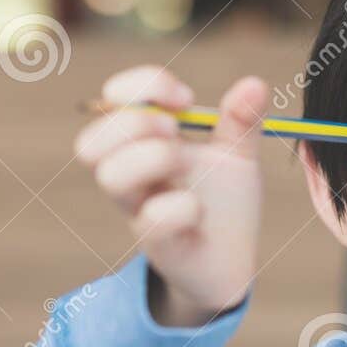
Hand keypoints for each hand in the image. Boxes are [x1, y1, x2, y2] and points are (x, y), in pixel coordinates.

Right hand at [73, 66, 267, 326]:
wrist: (232, 263)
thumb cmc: (223, 203)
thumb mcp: (236, 155)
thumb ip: (241, 121)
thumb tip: (255, 83)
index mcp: (144, 145)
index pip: (113, 102)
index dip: (141, 87)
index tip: (185, 98)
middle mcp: (132, 178)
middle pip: (91, 142)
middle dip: (137, 124)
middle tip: (177, 133)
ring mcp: (141, 212)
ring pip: (111, 177)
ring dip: (153, 158)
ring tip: (186, 164)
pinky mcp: (161, 246)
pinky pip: (152, 220)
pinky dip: (181, 206)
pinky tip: (200, 209)